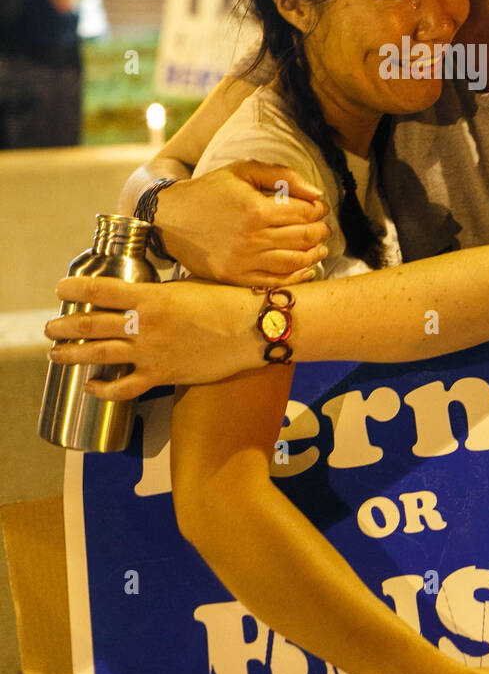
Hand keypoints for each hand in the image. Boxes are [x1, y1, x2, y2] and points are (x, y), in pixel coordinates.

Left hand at [45, 276, 265, 397]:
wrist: (251, 328)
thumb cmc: (226, 299)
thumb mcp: (187, 284)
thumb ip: (160, 291)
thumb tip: (143, 293)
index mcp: (151, 296)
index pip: (100, 290)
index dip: (75, 289)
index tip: (61, 289)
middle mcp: (145, 325)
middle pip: (91, 325)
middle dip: (65, 326)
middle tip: (51, 327)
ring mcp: (151, 353)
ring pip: (99, 355)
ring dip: (73, 354)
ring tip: (56, 354)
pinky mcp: (162, 375)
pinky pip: (124, 387)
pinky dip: (103, 389)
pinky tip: (91, 386)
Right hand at [154, 160, 330, 285]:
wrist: (169, 217)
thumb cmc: (210, 189)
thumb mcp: (244, 170)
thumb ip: (284, 176)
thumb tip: (317, 194)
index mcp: (255, 209)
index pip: (304, 213)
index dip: (318, 210)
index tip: (319, 207)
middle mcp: (251, 238)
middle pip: (303, 238)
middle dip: (320, 231)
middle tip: (323, 228)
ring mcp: (242, 261)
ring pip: (293, 263)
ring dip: (314, 255)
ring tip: (319, 248)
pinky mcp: (234, 277)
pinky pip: (274, 282)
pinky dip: (296, 277)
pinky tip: (306, 268)